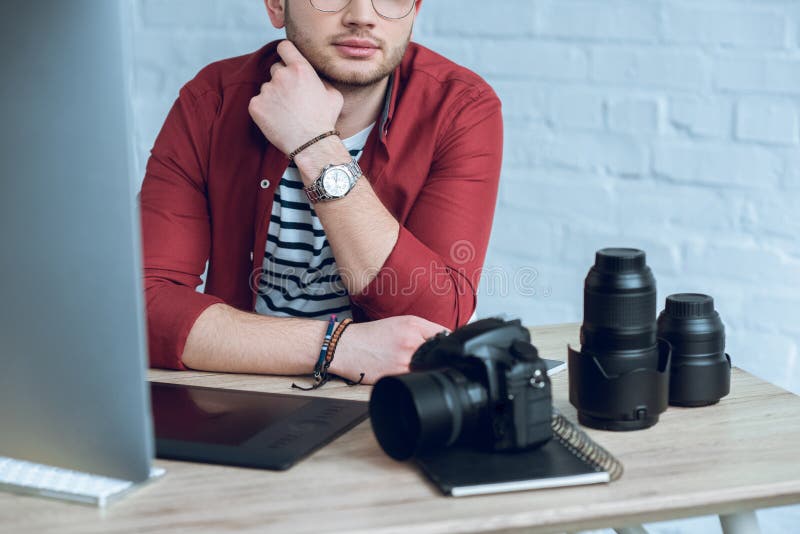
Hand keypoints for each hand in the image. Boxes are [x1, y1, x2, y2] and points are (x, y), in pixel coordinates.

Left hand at [248, 40, 343, 154]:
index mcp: (300, 69)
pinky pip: (258, 103)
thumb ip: (321, 81)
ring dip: (274, 97)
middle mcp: (281, 75)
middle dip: (282, 80)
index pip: (284, 47)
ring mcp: (266, 90)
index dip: (285, 53)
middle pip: (276, 69)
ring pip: (267, 88)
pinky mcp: (256, 105)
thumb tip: (316, 78)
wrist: (311, 144)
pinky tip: (277, 121)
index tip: (286, 60)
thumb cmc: (325, 120)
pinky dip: (265, 110)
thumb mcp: (333, 95)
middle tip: (292, 98)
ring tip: (286, 114)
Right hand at [330, 315, 449, 384]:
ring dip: (425, 369)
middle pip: (438, 354)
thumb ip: (423, 330)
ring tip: (410, 365)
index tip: (446, 349)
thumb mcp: (399, 323)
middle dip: (436, 358)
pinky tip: (401, 373)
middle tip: (426, 359)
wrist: (346, 347)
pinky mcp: (396, 375)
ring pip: (428, 368)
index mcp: (413, 325)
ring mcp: (404, 359)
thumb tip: (445, 341)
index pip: (445, 335)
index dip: (447, 344)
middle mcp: (411, 340)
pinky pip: (414, 379)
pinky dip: (413, 378)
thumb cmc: (371, 335)